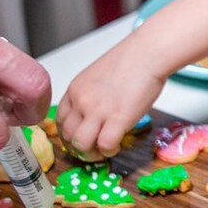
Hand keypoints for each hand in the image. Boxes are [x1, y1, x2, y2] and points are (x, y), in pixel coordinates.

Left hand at [55, 41, 168, 160]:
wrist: (147, 54)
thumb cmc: (131, 61)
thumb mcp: (98, 76)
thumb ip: (91, 95)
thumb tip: (95, 114)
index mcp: (75, 90)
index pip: (60, 120)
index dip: (69, 135)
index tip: (80, 139)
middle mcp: (81, 101)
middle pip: (68, 136)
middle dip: (79, 148)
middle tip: (92, 149)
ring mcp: (97, 111)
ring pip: (82, 145)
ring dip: (92, 154)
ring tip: (104, 150)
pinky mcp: (117, 119)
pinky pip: (106, 145)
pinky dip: (110, 151)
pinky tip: (118, 144)